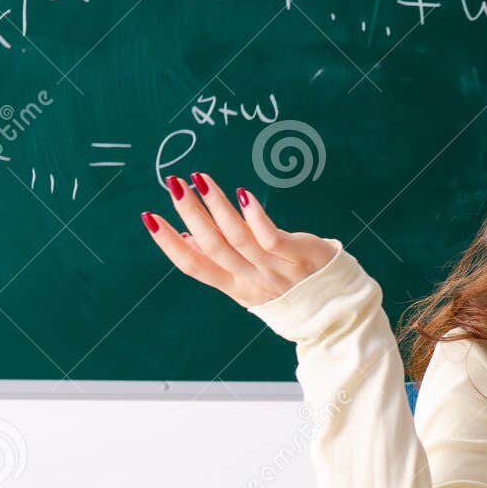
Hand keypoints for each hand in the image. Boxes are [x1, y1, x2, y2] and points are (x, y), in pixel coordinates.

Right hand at [140, 172, 337, 308]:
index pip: (193, 266)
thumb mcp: (247, 283)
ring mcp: (276, 269)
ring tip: (201, 180)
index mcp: (234, 287)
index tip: (149, 218)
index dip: (169, 243)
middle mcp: (252, 280)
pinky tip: (243, 195)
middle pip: (213, 247)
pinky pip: (272, 237)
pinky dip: (256, 217)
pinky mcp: (299, 257)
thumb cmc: (287, 289)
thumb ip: (218, 262)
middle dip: (190, 215)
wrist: (336, 307)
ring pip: (238, 238)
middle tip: (174, 186)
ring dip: (217, 207)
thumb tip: (183, 236)